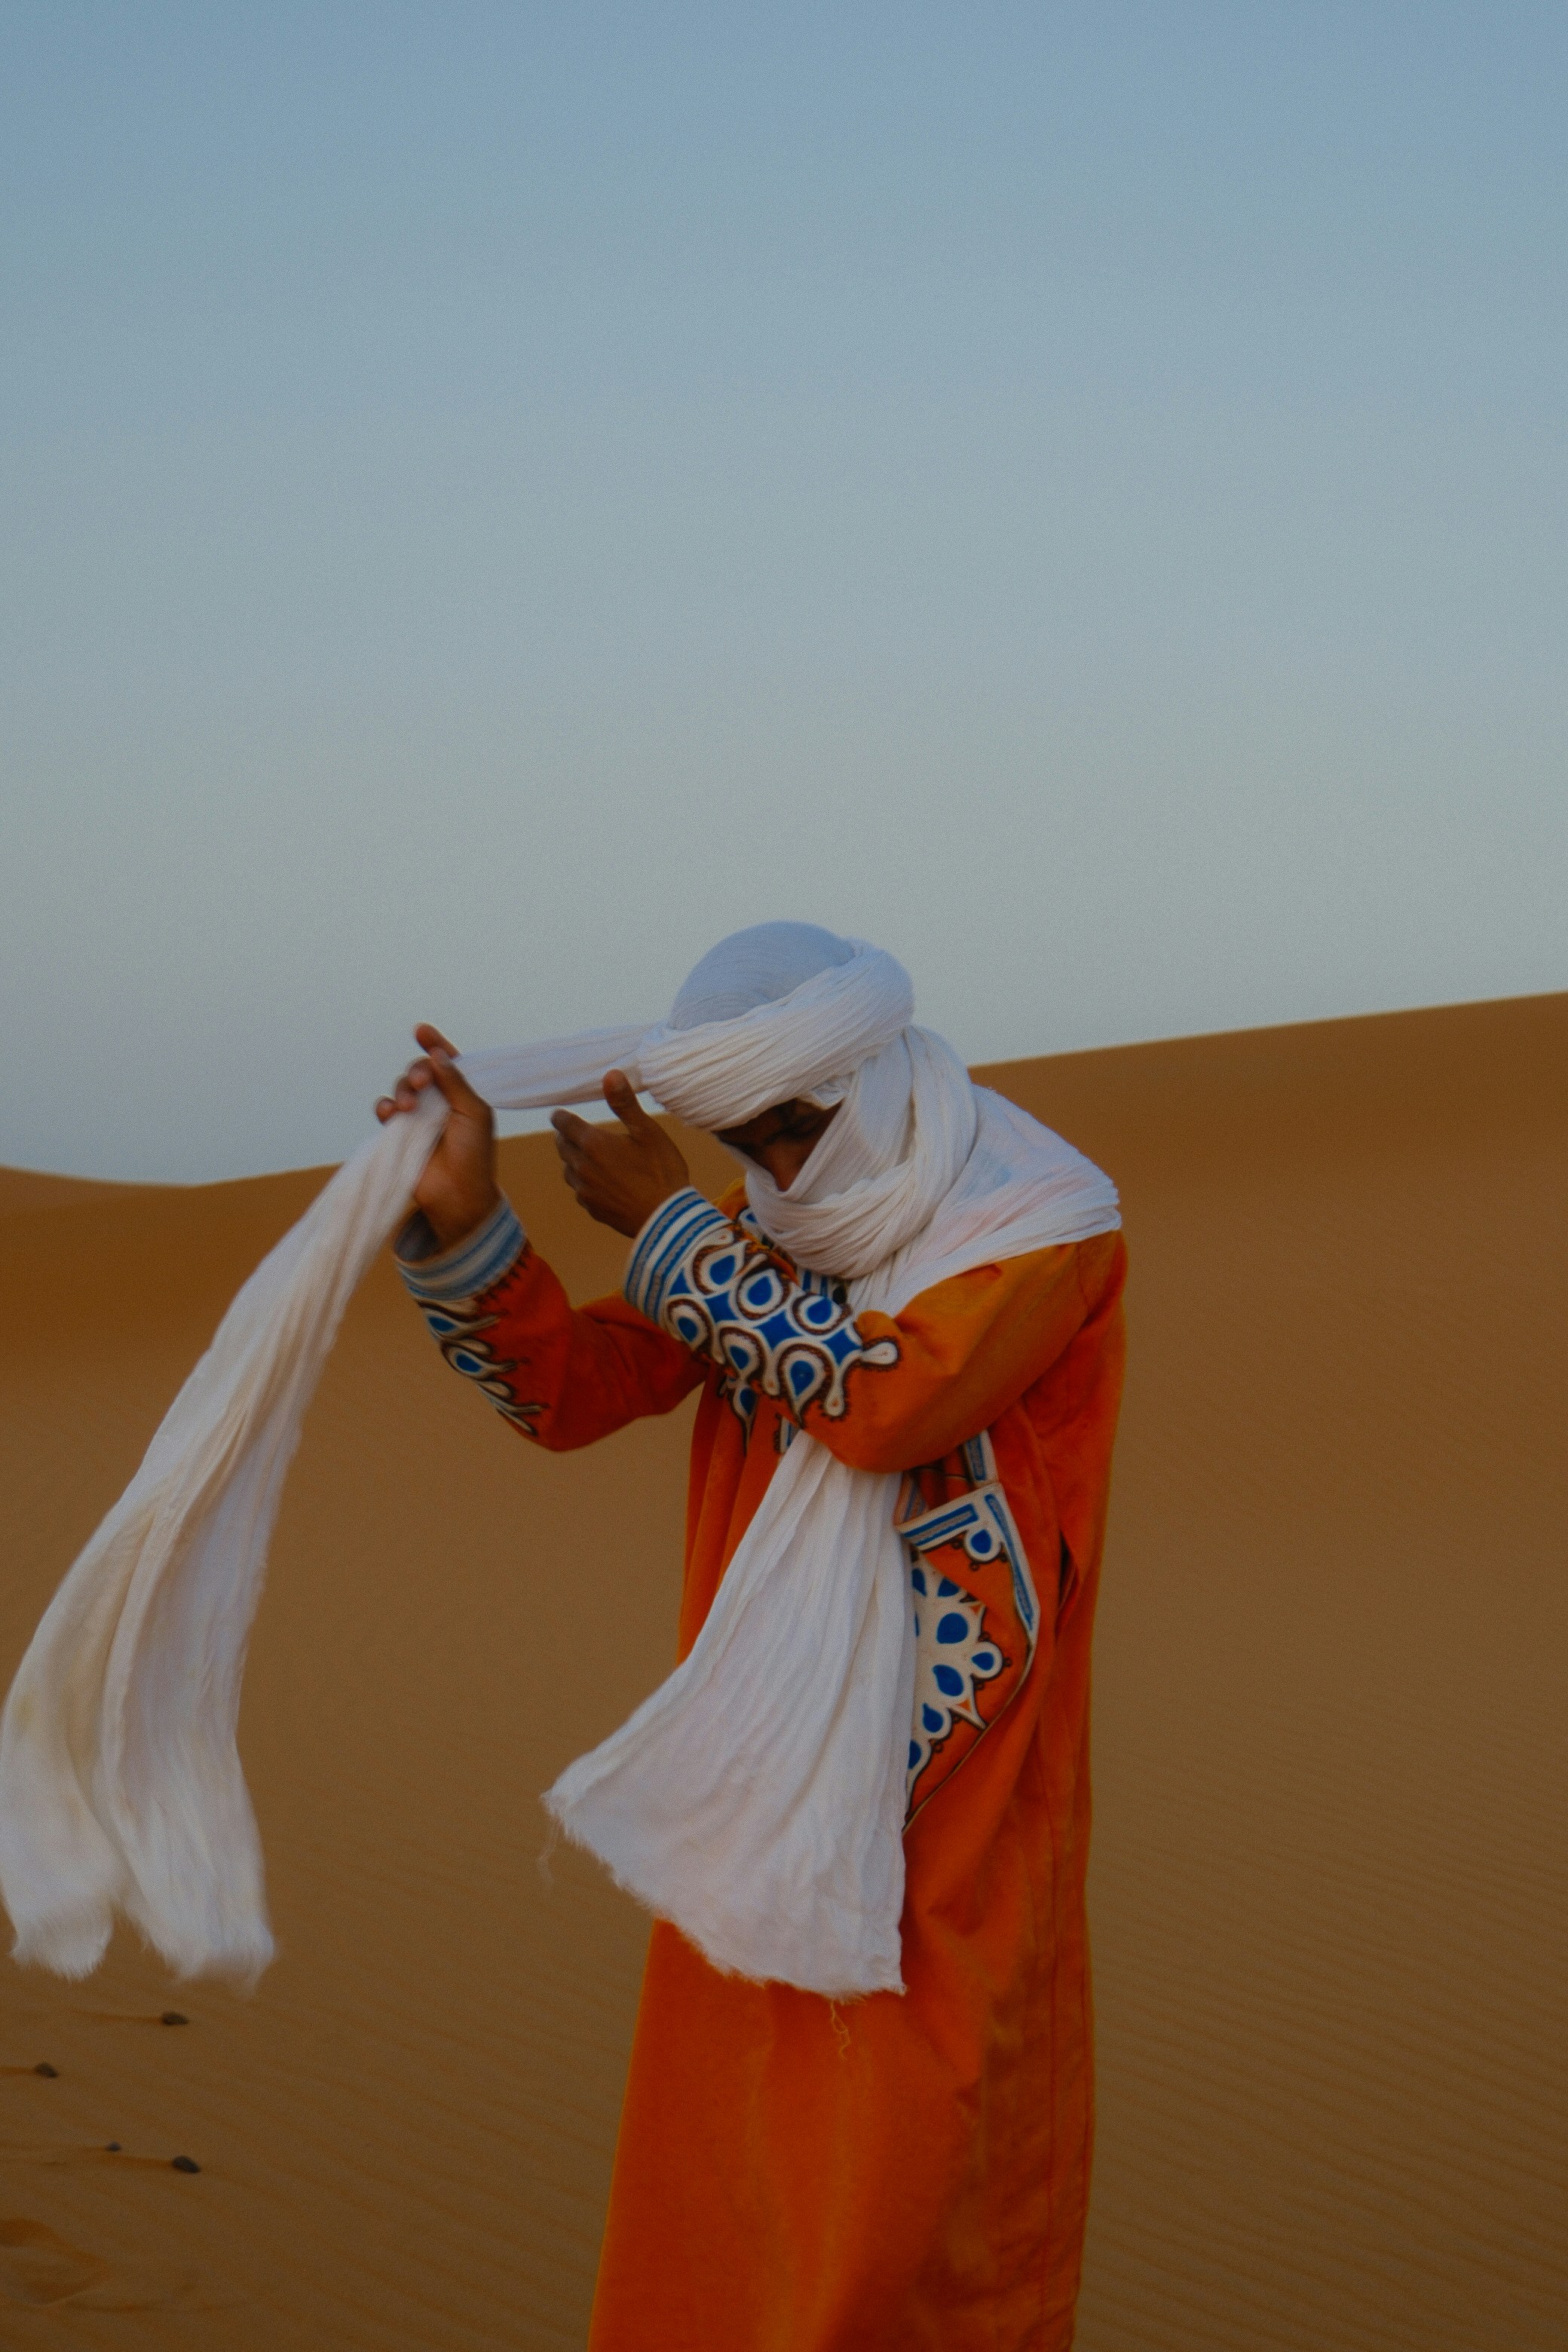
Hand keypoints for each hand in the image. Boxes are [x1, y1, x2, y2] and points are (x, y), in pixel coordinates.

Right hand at [375, 1025, 500, 1249]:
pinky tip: (390, 1114)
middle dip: (417, 1071)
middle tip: (422, 1083)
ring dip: (402, 1089)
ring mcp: (420, 1117)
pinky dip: (384, 1107)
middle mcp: (440, 1102)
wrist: (457, 1193)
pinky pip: (385, 1110)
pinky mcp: (401, 1134)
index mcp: (463, 1094)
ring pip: (402, 1088)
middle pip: (420, 1070)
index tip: (421, 1031)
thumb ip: (456, 1082)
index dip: (434, 1044)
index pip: (447, 1062)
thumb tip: (438, 1054)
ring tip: (407, 1107)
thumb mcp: (473, 1113)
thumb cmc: (474, 1154)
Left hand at [551, 1072, 691, 1236]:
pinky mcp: (593, 1209)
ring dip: (572, 1160)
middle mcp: (583, 1168)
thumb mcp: (648, 1132)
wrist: (667, 1219)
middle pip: (562, 1147)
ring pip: (568, 1170)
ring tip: (584, 1156)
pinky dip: (583, 1182)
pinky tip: (597, 1182)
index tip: (558, 1114)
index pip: (565, 1125)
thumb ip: (625, 1104)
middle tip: (570, 1131)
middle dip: (565, 1137)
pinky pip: (580, 1191)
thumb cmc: (662, 1171)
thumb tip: (610, 1074)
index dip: (560, 1117)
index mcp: (594, 1144)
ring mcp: (585, 1191)